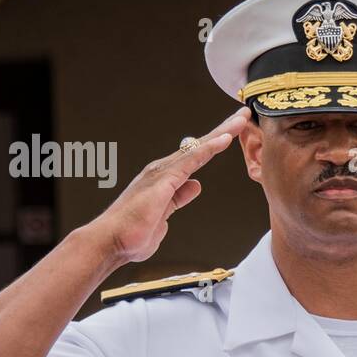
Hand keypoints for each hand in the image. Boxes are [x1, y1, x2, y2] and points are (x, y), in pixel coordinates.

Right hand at [88, 108, 249, 265]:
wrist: (112, 242)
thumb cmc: (133, 233)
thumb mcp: (164, 214)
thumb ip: (178, 198)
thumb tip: (195, 185)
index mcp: (165, 178)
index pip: (197, 156)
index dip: (216, 143)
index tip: (234, 132)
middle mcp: (164, 169)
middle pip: (200, 145)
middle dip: (224, 129)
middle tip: (243, 114)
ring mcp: (163, 173)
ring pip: (199, 147)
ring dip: (222, 132)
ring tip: (241, 119)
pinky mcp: (164, 181)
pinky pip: (192, 160)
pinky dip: (209, 148)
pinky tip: (225, 139)